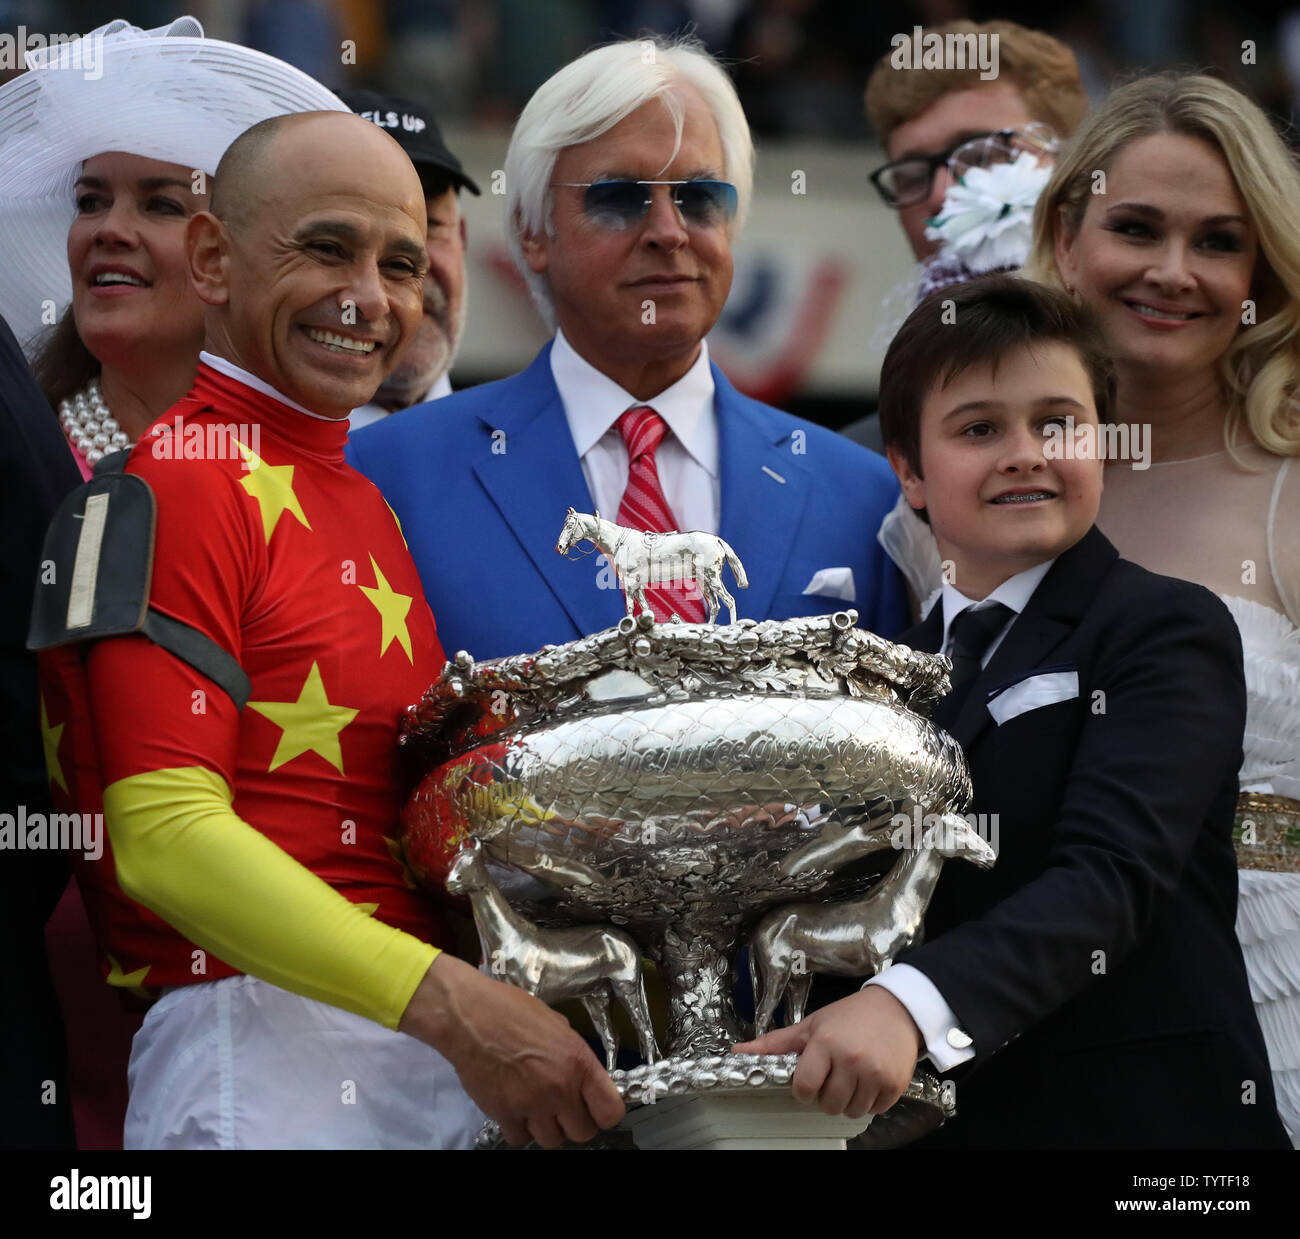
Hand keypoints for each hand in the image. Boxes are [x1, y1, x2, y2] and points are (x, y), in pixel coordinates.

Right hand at [399, 953, 624, 1146]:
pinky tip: (515, 1109)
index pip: (611, 1111)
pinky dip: (519, 1129)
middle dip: (575, 1122)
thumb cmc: (512, 1010)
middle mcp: (559, 1088)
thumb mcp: (557, 1024)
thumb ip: (573, 1054)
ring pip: (552, 1141)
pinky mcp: (503, 1115)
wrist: (469, 1017)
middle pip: (583, 1133)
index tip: (595, 1108)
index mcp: (578, 1061)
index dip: (604, 1113)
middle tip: (563, 1107)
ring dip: (546, 1127)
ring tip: (536, 1106)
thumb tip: (580, 1075)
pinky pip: (520, 1139)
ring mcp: (531, 1105)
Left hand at [731, 987, 921, 1118]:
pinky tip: (869, 1079)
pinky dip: (870, 1101)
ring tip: (851, 1076)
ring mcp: (876, 1074)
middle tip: (833, 1074)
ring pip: (851, 1111)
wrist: (896, 1008)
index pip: (804, 1087)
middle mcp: (852, 1059)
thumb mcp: (811, 1025)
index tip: (809, 1079)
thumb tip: (738, 1052)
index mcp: (826, 1043)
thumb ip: (776, 1043)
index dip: (803, 1088)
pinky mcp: (895, 1085)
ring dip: (848, 1100)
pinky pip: (874, 1110)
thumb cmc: (849, 1016)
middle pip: (828, 1104)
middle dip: (827, 1094)